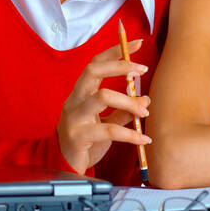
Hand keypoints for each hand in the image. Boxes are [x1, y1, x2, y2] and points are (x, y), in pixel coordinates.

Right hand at [56, 40, 152, 174]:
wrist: (64, 168)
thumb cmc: (85, 142)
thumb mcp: (106, 124)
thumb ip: (123, 111)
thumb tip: (145, 99)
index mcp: (80, 93)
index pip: (95, 64)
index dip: (115, 51)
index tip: (137, 42)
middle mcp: (74, 101)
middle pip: (93, 71)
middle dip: (120, 66)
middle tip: (143, 70)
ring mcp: (74, 118)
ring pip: (103, 96)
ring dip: (129, 102)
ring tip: (145, 112)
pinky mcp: (79, 136)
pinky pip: (108, 129)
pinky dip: (130, 134)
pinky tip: (144, 139)